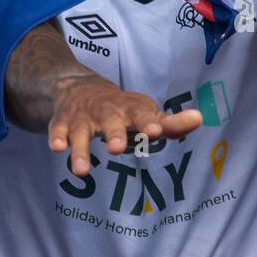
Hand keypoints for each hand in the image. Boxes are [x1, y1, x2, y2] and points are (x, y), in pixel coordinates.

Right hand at [48, 72, 201, 176]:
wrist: (77, 85)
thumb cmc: (121, 109)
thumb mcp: (144, 112)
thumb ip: (170, 122)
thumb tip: (199, 119)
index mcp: (130, 108)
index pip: (142, 112)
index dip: (148, 121)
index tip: (156, 130)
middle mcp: (107, 110)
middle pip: (111, 119)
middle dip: (114, 133)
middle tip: (117, 149)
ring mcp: (84, 116)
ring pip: (81, 131)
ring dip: (81, 148)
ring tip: (81, 171)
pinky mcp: (64, 122)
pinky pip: (59, 129)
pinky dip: (57, 137)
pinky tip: (57, 150)